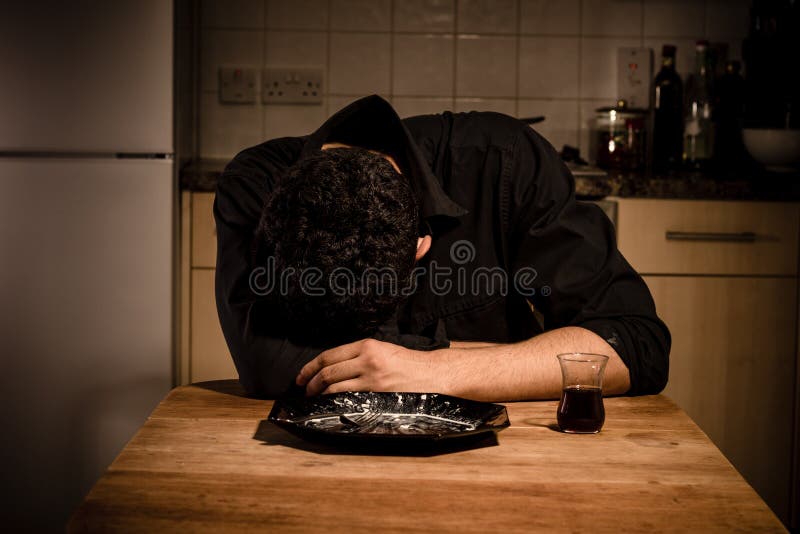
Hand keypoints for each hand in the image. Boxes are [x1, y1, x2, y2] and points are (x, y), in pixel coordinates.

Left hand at [296, 339, 438, 395]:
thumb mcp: (383, 350)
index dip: (310, 367)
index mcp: (367, 345)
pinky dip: (335, 402)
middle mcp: (367, 359)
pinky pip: (348, 398)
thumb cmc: (409, 363)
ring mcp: (371, 378)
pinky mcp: (377, 393)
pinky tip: (331, 404)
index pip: (329, 355)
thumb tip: (335, 367)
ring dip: (319, 394)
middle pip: (327, 371)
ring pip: (334, 385)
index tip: (301, 376)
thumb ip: (360, 355)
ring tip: (315, 398)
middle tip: (304, 390)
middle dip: (310, 382)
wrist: (432, 374)